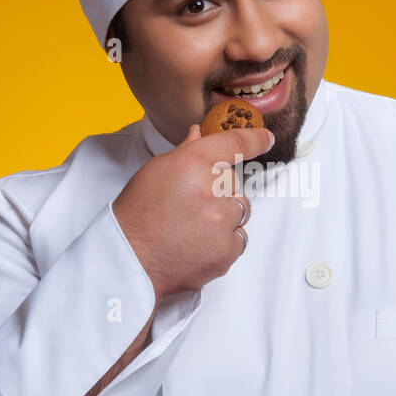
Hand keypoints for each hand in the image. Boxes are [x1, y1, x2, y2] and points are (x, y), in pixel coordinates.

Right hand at [112, 121, 274, 301]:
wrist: (129, 261)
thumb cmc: (137, 216)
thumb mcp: (155, 172)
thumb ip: (185, 152)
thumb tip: (200, 134)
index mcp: (191, 163)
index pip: (234, 144)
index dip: (255, 139)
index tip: (266, 139)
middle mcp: (210, 189)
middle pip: (233, 182)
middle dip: (218, 191)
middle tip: (190, 205)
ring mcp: (221, 221)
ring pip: (240, 209)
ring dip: (224, 216)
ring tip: (193, 227)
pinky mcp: (227, 250)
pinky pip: (239, 237)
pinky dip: (223, 241)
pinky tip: (198, 244)